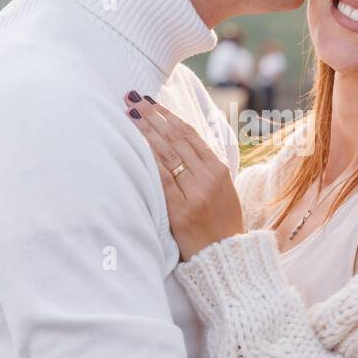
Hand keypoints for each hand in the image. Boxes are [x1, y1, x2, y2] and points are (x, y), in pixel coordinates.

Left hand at [124, 93, 244, 260]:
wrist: (226, 258)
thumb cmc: (220, 226)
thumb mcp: (221, 192)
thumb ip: (204, 170)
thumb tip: (180, 147)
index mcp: (218, 169)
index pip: (190, 134)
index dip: (169, 116)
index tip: (152, 102)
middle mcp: (209, 177)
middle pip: (176, 138)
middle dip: (153, 116)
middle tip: (133, 99)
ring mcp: (196, 193)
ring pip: (168, 154)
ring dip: (147, 131)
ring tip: (130, 115)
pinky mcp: (182, 210)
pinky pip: (162, 180)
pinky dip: (148, 160)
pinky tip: (135, 146)